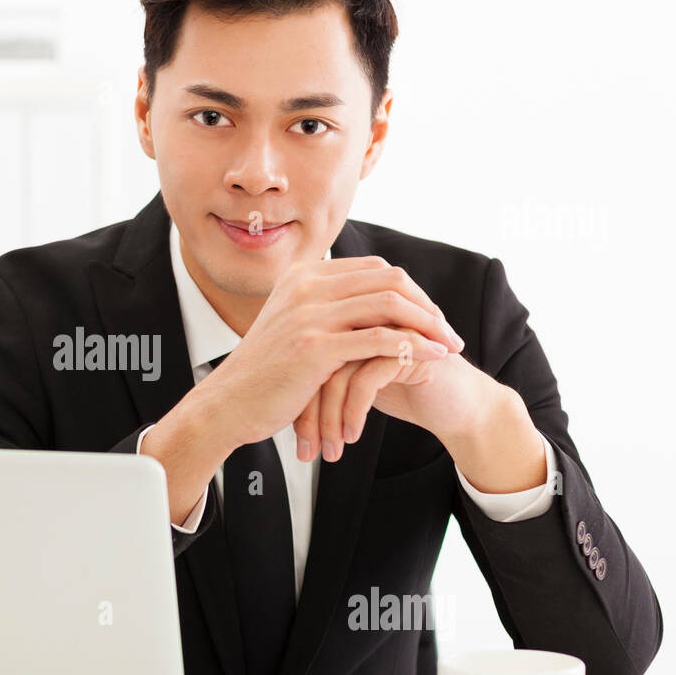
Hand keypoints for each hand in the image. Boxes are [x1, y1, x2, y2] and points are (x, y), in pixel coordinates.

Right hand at [198, 255, 463, 455]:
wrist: (227, 404)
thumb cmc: (262, 375)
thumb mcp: (288, 327)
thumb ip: (319, 310)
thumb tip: (361, 306)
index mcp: (302, 278)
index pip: (375, 270)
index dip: (410, 291)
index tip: (429, 317)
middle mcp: (306, 287)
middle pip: (389, 281)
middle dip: (427, 305)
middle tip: (448, 331)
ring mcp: (309, 315)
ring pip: (389, 305)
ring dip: (428, 325)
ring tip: (448, 346)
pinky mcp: (315, 347)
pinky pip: (379, 339)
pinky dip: (413, 347)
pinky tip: (432, 360)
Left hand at [305, 337, 491, 462]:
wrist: (458, 406)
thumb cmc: (404, 394)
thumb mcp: (355, 386)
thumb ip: (323, 378)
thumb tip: (279, 400)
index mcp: (348, 323)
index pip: (304, 356)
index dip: (295, 399)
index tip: (293, 439)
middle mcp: (365, 320)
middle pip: (316, 361)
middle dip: (307, 411)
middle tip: (304, 450)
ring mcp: (387, 330)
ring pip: (338, 370)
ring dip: (330, 418)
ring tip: (329, 451)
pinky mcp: (409, 348)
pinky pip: (365, 379)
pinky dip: (353, 411)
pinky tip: (352, 436)